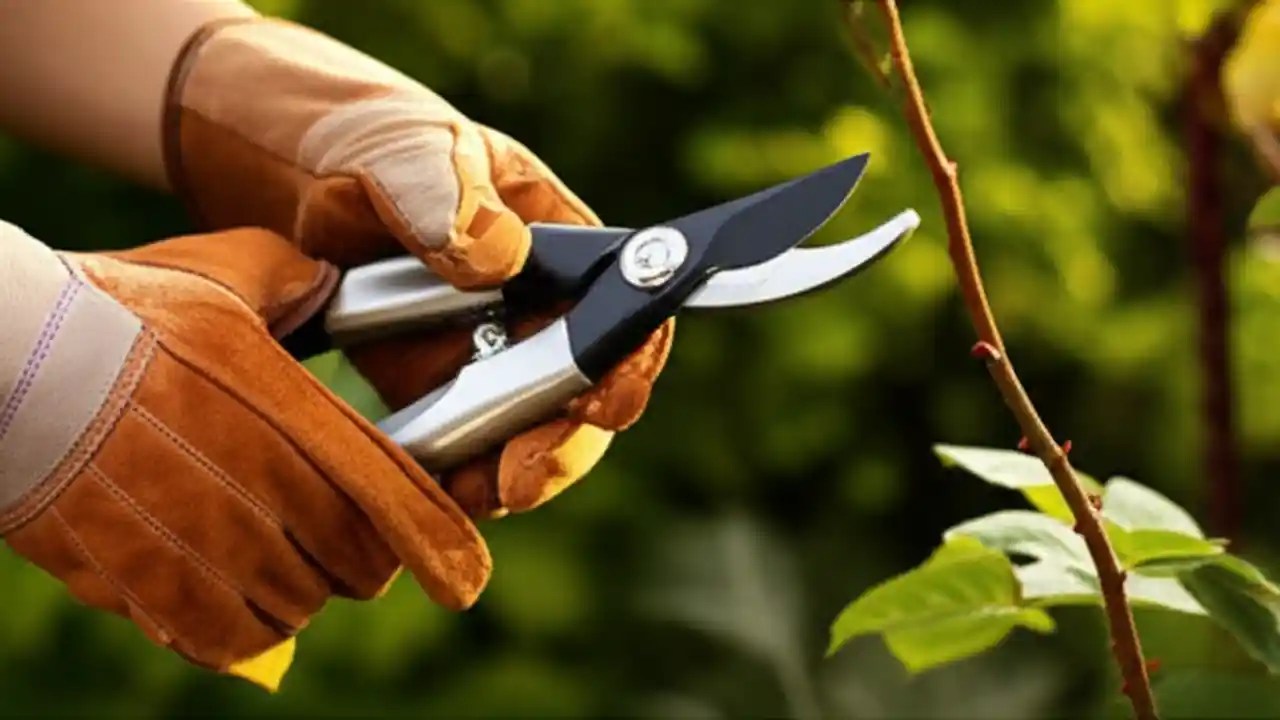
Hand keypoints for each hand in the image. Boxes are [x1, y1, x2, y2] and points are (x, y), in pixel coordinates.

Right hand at [0, 223, 487, 686]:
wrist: (6, 361)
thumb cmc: (118, 310)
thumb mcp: (223, 271)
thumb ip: (297, 283)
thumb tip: (333, 287)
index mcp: (283, 410)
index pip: (388, 496)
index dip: (437, 546)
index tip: (462, 578)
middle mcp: (251, 483)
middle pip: (352, 564)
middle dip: (363, 560)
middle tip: (348, 542)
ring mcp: (196, 542)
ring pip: (294, 606)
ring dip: (301, 589)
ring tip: (275, 555)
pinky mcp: (141, 583)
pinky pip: (224, 638)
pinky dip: (242, 627)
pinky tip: (228, 593)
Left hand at [163, 17, 673, 516]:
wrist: (287, 176)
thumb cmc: (367, 143)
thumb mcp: (404, 151)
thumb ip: (444, 194)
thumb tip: (494, 258)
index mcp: (559, 249)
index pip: (624, 312)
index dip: (629, 363)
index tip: (602, 400)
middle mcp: (536, 313)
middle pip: (583, 397)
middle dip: (563, 444)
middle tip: (523, 476)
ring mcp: (486, 360)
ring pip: (525, 438)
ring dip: (509, 476)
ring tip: (476, 494)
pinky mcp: (433, 396)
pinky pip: (458, 452)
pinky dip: (449, 479)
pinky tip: (423, 488)